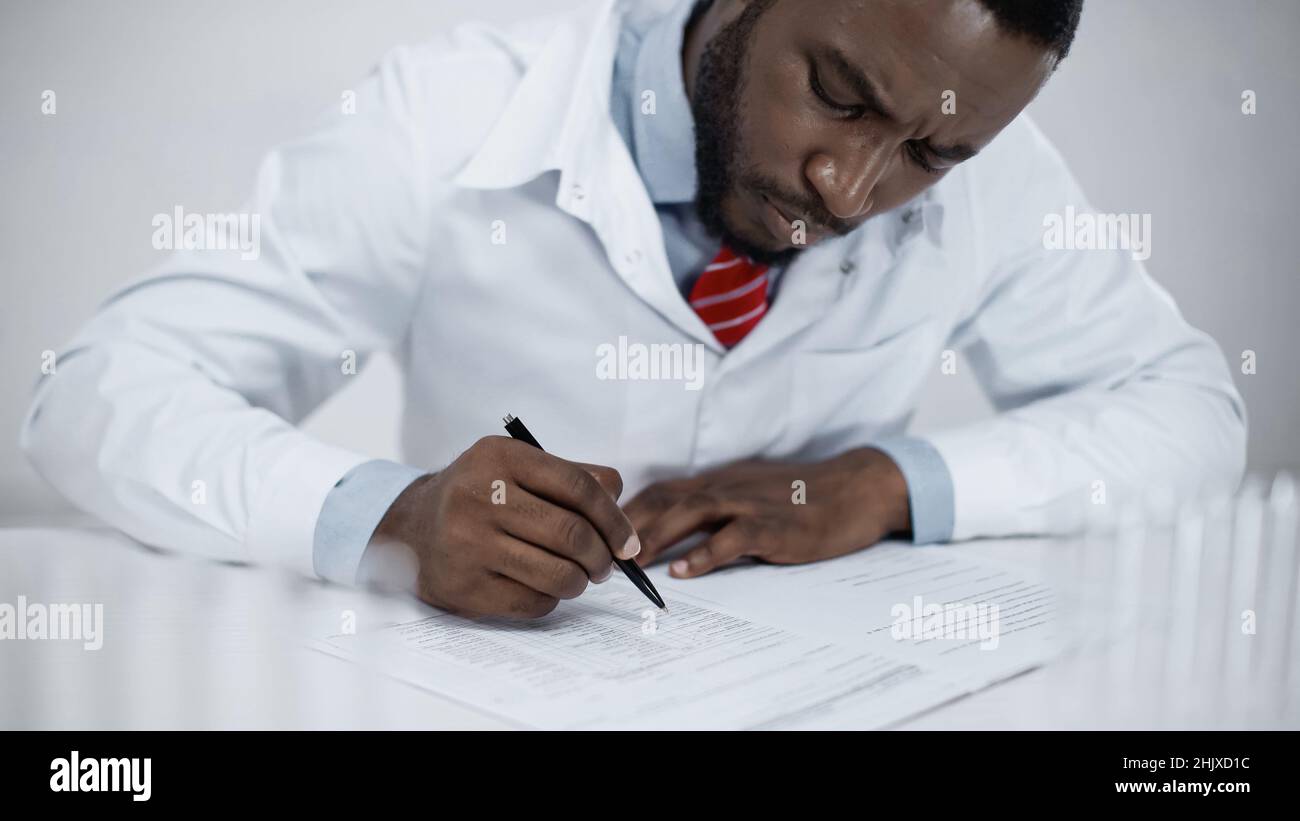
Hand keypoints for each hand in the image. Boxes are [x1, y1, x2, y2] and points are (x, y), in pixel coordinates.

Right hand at [371, 436, 639, 618]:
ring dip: (581, 581)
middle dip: (602, 556)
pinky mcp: (464, 587)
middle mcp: (479, 497)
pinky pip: (534, 603)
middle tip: (606, 565)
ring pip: (559, 575)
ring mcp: (468, 545)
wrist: (413, 526)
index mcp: (499, 457)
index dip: (614, 519)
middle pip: (572, 534)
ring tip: (578, 576)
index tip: (628, 543)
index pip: (579, 487)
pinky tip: (542, 585)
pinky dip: (551, 598)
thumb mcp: (517, 467)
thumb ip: (572, 475)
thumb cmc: (482, 494)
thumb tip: (619, 500)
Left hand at [623, 448, 910, 578]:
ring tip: (630, 563)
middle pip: (664, 498)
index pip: (657, 490)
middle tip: (597, 552)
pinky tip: (685, 572)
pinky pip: (734, 537)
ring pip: (691, 512)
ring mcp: (749, 504)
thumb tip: (672, 533)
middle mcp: (726, 486)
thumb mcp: (748, 493)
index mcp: (717, 481)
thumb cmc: (800, 496)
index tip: (593, 532)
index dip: (623, 510)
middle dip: (627, 524)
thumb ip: (713, 509)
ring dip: (657, 536)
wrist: (855, 487)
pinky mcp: (775, 526)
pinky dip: (706, 554)